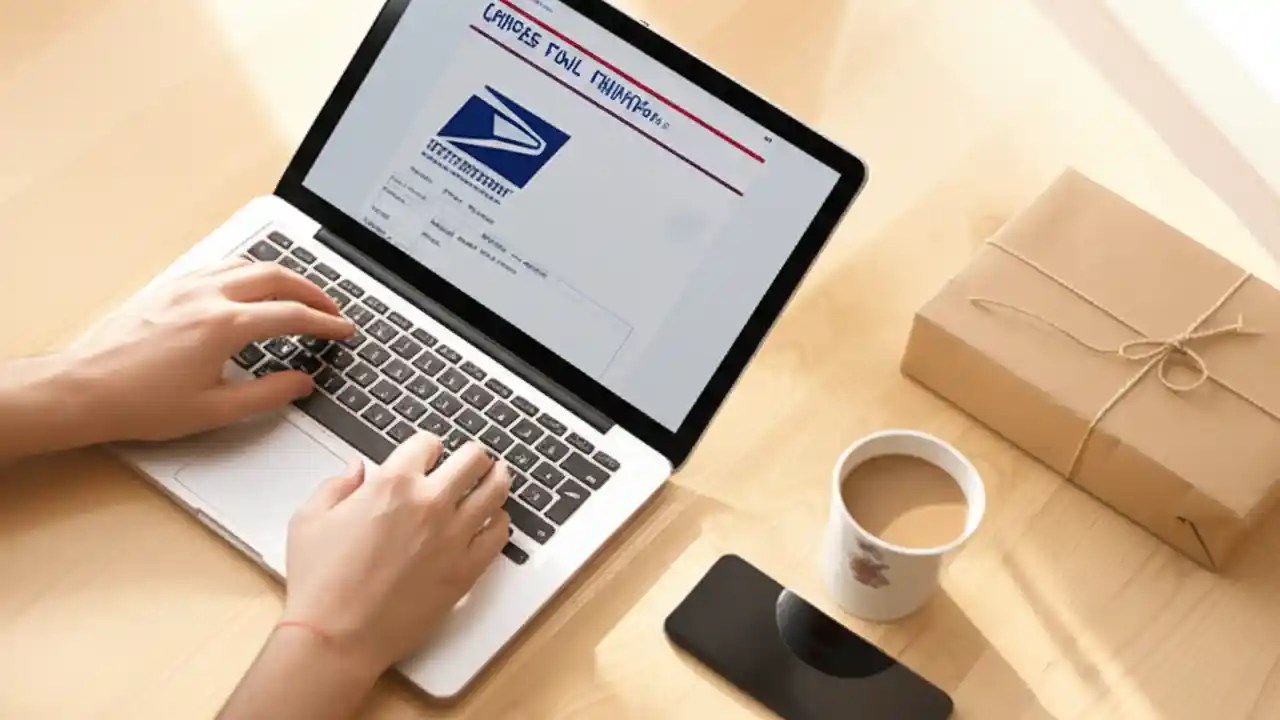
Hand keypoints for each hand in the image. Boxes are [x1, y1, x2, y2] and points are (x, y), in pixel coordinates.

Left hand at [60, 258, 353, 443]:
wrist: (82, 389)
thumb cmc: (141, 404)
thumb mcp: (215, 410)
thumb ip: (268, 394)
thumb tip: (302, 382)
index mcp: (224, 326)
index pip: (292, 315)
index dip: (327, 323)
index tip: (345, 330)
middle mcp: (207, 296)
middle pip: (278, 276)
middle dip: (313, 291)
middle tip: (333, 310)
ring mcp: (185, 287)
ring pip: (249, 265)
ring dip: (283, 276)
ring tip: (300, 294)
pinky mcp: (168, 288)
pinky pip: (221, 267)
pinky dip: (250, 273)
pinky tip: (252, 289)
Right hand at [282, 434, 510, 674]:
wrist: (337, 636)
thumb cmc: (319, 583)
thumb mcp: (310, 520)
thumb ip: (337, 485)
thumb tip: (356, 469)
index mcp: (392, 484)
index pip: (428, 443)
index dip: (429, 446)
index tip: (431, 453)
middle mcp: (429, 503)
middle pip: (473, 459)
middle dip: (472, 456)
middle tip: (472, 461)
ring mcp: (453, 536)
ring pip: (495, 490)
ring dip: (496, 479)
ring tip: (496, 477)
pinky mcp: (467, 569)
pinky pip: (500, 534)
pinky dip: (499, 522)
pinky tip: (493, 521)